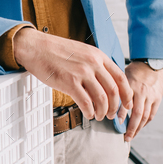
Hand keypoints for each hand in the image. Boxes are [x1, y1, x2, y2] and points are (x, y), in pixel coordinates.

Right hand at [13, 27, 132, 120]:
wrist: (36, 47)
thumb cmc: (56, 51)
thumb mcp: (82, 51)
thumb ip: (95, 64)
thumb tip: (104, 82)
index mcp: (98, 56)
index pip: (120, 77)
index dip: (126, 94)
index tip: (127, 104)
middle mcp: (93, 63)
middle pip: (113, 90)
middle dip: (115, 106)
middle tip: (111, 114)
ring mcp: (81, 73)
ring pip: (101, 99)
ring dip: (102, 111)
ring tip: (99, 116)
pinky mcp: (69, 82)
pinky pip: (86, 102)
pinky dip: (89, 112)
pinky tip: (88, 114)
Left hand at [123, 61, 162, 140]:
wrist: (152, 63)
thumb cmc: (134, 70)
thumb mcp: (123, 76)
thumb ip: (118, 89)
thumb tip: (106, 101)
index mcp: (132, 86)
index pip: (127, 103)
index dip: (122, 114)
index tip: (117, 123)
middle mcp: (142, 92)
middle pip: (138, 114)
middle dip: (131, 128)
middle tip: (125, 137)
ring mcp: (151, 96)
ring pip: (145, 116)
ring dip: (138, 128)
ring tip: (131, 136)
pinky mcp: (157, 98)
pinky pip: (152, 114)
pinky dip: (145, 123)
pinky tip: (139, 128)